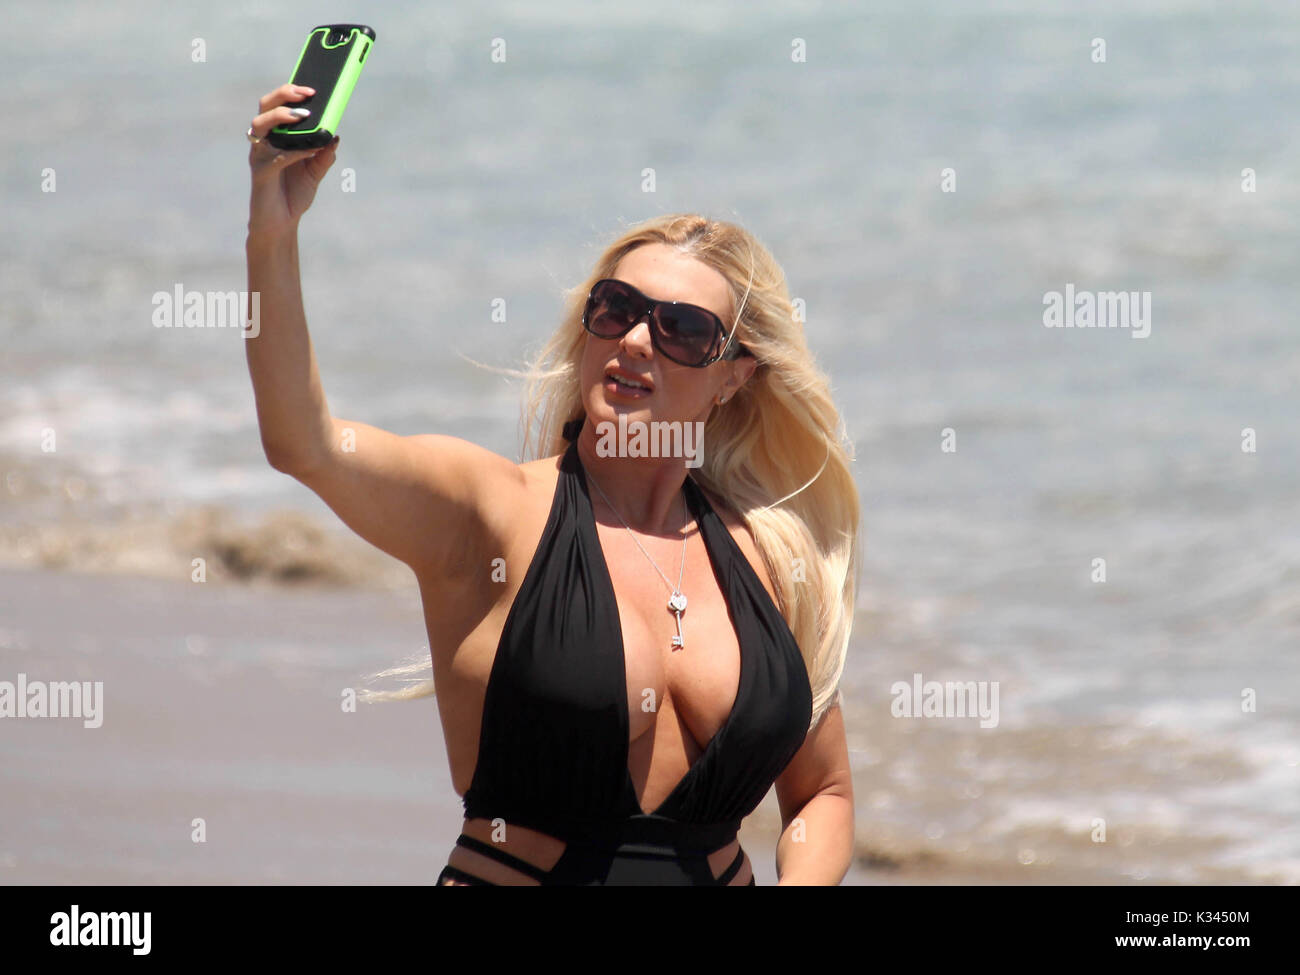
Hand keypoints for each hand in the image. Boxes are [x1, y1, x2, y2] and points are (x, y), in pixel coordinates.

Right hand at [246, 83, 340, 237]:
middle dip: (284, 94)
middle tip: (308, 93)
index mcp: (275, 136)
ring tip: (303, 115)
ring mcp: (260, 155)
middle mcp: (264, 141)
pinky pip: (275, 156)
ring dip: (281, 116)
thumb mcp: (315, 172)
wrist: (281, 224)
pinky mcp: (260, 172)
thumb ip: (323, 155)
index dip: (291, 91)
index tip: (313, 86)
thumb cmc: (293, 194)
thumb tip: (335, 136)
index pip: (278, 105)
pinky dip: (294, 151)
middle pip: (265, 106)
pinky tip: (310, 151)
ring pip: (260, 124)